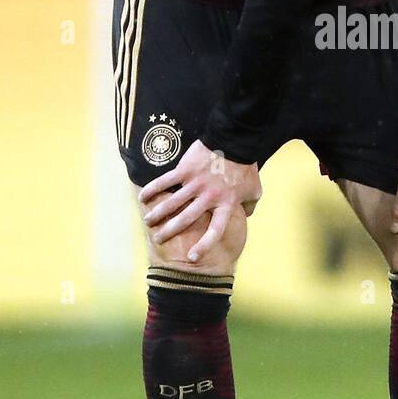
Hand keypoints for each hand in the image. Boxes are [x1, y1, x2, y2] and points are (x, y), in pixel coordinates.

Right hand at [140, 139, 261, 262]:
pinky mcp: (186, 169)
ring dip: (157, 214)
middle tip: (158, 239)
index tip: (192, 257)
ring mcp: (196, 183)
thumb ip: (250, 206)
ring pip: (172, 203)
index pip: (215, 230)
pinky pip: (165, 181)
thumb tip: (245, 216)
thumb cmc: (246, 167)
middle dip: (170, 232)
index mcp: (226, 204)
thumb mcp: (255, 190)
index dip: (204, 245)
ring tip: (148, 221)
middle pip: (186, 219)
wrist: (236, 141)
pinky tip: (142, 197)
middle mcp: (209, 197)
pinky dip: (152, 189)